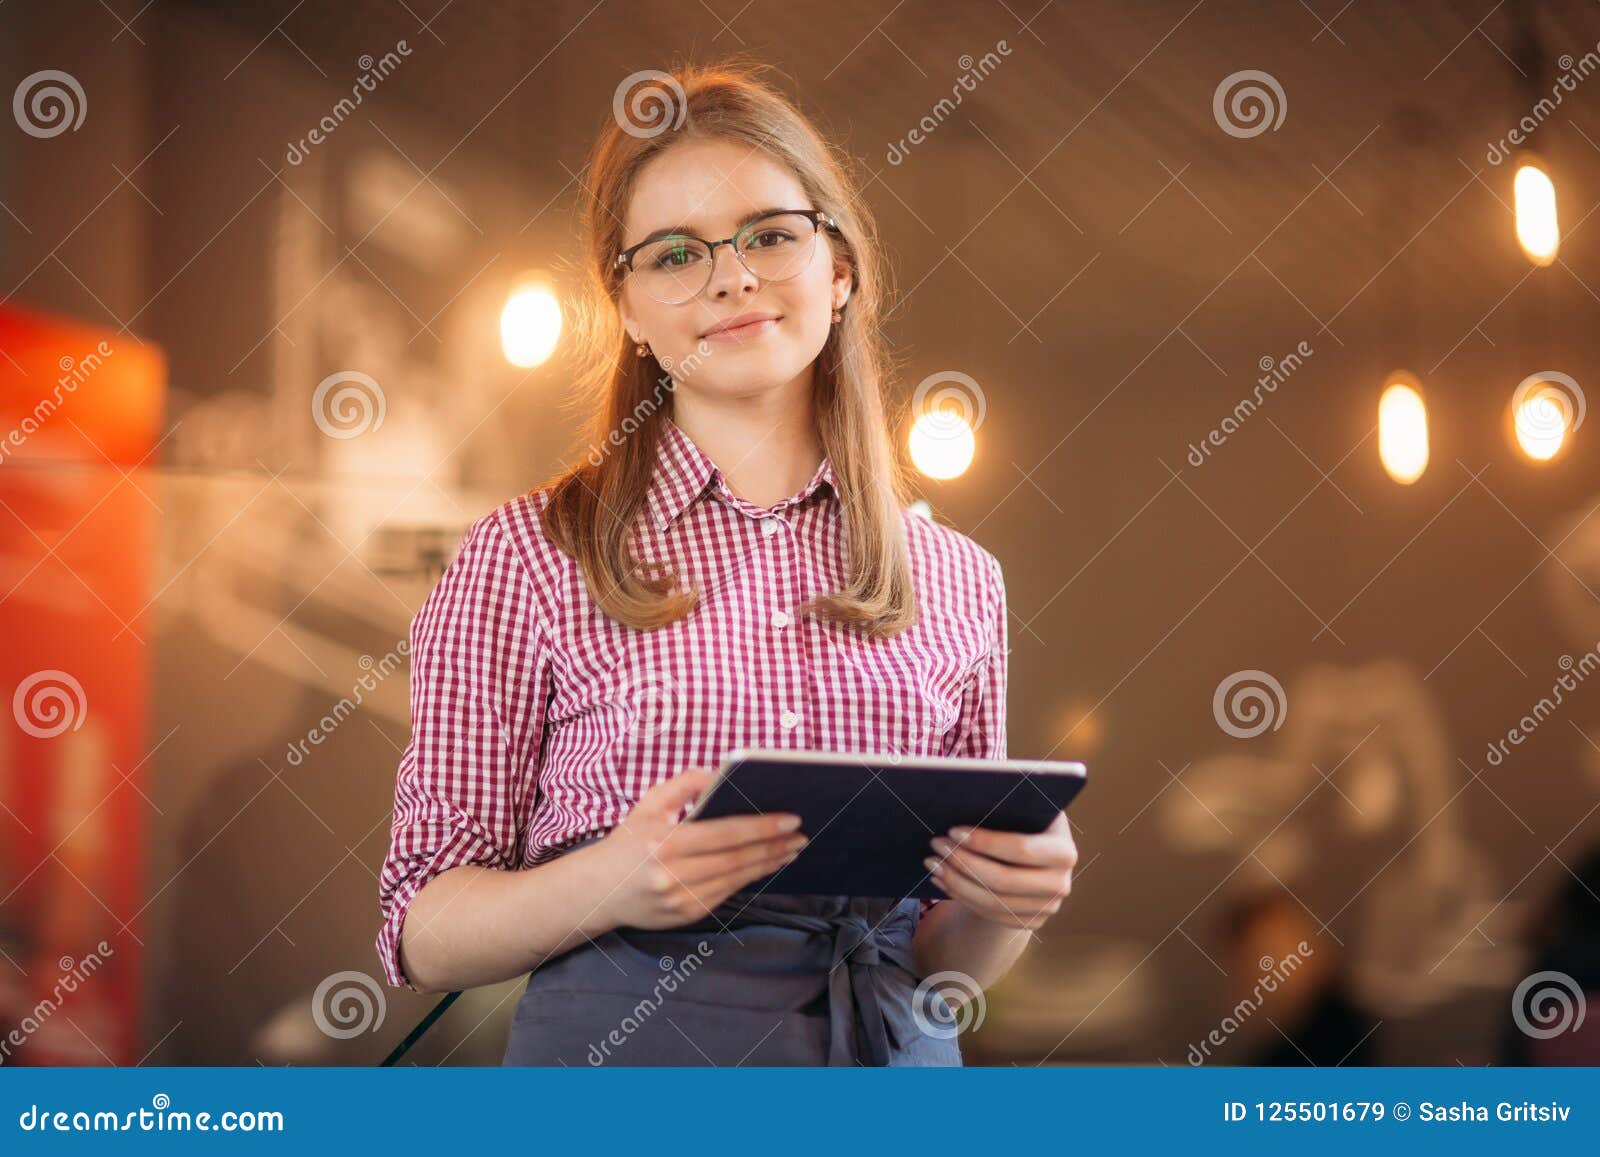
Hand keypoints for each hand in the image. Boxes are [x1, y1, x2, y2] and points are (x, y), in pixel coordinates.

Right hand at [595, 767, 808, 930]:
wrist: (598, 891)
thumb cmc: (628, 841)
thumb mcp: (650, 803)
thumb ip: (685, 783)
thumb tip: (721, 773)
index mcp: (665, 842)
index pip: (725, 833)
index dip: (762, 827)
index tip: (791, 819)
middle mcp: (673, 874)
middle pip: (737, 859)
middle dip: (774, 846)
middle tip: (800, 834)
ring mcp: (681, 899)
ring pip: (737, 879)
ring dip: (768, 863)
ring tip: (790, 849)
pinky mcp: (687, 915)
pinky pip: (727, 892)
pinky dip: (749, 877)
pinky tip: (765, 864)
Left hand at [924, 811, 1077, 929]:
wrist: (1033, 856)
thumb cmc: (1023, 821)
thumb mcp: (1023, 810)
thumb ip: (1004, 805)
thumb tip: (965, 796)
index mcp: (1063, 849)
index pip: (1021, 848)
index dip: (984, 841)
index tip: (953, 830)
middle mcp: (1060, 883)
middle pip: (1003, 880)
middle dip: (963, 862)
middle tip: (936, 845)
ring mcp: (1047, 907)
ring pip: (992, 902)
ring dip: (956, 881)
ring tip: (932, 862)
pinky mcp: (1030, 922)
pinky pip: (990, 915)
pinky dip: (961, 896)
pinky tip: (942, 879)